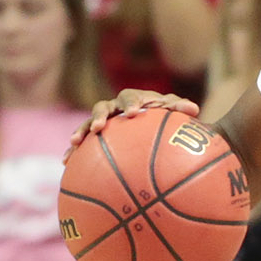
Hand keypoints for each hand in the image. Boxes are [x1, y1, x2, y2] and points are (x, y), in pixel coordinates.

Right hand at [67, 88, 200, 152]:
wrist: (157, 128)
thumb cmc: (167, 121)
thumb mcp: (176, 117)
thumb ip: (181, 110)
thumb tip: (194, 109)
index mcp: (134, 100)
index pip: (130, 98)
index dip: (131, 103)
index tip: (134, 113)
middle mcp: (115, 108)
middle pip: (103, 107)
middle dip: (99, 116)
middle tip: (99, 127)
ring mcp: (104, 122)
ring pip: (88, 123)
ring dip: (81, 131)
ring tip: (74, 143)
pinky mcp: (96, 138)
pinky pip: (84, 144)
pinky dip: (75, 151)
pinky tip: (66, 163)